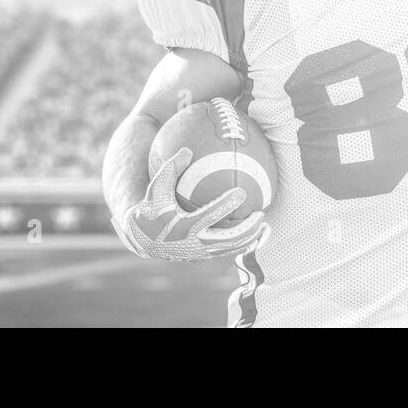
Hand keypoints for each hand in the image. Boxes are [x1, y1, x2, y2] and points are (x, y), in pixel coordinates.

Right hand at [112, 148, 267, 261]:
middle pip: (227, 240)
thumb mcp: (156, 187)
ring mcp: (199, 253)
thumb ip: (171, 168)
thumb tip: (188, 149)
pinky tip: (255, 233)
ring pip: (230, 249)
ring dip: (249, 239)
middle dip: (246, 229)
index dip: (226, 205)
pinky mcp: (203, 257)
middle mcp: (193, 243)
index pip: (209, 215)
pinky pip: (226, 251)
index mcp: (182, 226)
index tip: (242, 193)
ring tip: (265, 226)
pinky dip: (242, 244)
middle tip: (261, 214)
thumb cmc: (151, 207)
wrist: (142, 239)